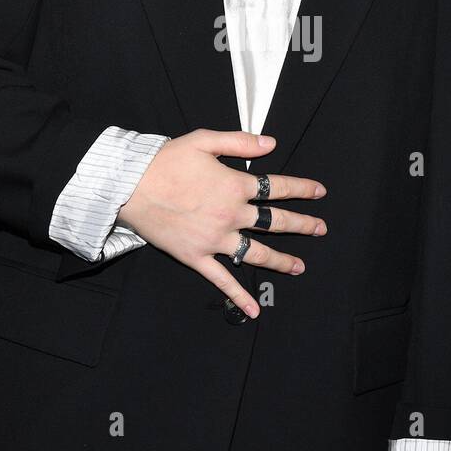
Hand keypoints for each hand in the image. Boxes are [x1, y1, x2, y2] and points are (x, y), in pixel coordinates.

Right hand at [119, 129, 326, 319]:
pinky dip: (238, 295)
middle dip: (302, 225)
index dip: (301, 189)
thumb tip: (271, 143)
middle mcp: (231, 215)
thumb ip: (240, 142)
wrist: (130, 186)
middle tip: (321, 228)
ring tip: (299, 267)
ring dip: (281, 261)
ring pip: (257, 253)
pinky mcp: (196, 257)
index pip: (277, 188)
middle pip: (275, 222)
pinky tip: (254, 310)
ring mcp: (215, 239)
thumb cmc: (166, 161)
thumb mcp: (204, 140)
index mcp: (235, 186)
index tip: (319, 192)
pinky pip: (222, 279)